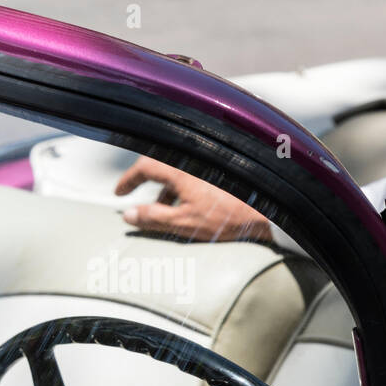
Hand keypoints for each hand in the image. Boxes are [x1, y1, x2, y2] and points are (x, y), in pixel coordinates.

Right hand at [115, 156, 273, 242]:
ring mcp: (208, 166)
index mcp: (179, 169)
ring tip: (165, 213)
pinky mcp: (221, 173)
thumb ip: (154, 219)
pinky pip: (194, 176)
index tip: (119, 193)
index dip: (127, 180)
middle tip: (139, 203)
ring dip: (167, 191)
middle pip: (160, 168)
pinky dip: (184, 189)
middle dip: (147, 186)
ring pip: (178, 174)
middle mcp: (192, 162)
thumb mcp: (184, 223)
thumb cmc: (228, 218)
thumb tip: (128, 216)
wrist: (266, 213)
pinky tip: (190, 208)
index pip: (144, 168)